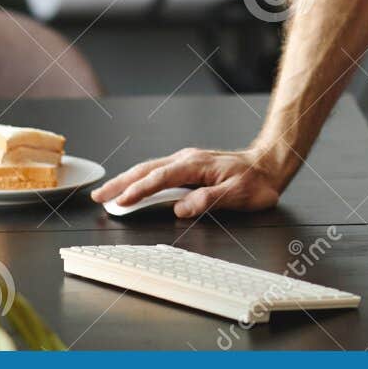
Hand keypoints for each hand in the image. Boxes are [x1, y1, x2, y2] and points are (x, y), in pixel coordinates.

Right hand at [90, 146, 289, 218]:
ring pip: (150, 170)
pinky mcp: (189, 166)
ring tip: (108, 193)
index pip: (159, 179)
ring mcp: (187, 161)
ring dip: (127, 181)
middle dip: (120, 183)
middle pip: (146, 170)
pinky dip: (141, 179)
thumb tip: (180, 209)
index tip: (120, 203)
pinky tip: (134, 186)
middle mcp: (187, 159)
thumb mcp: (237, 194)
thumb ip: (208, 200)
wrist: (269, 164)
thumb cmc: (256, 181)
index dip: (137, 192)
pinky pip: (159, 172)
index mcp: (195, 165)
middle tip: (98, 196)